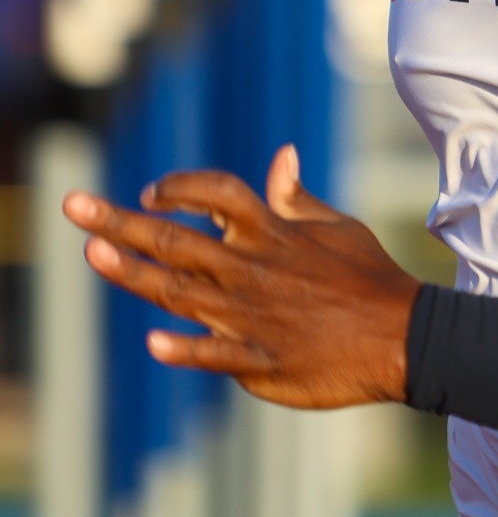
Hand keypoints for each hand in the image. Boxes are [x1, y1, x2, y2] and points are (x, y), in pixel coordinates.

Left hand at [61, 145, 420, 409]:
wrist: (405, 337)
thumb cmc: (370, 278)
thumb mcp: (338, 227)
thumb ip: (298, 198)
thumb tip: (281, 157)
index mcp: (273, 235)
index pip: (216, 195)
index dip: (179, 188)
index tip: (151, 193)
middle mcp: (254, 270)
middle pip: (176, 240)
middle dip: (119, 222)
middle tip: (73, 206)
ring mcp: (253, 316)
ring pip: (180, 293)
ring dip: (132, 272)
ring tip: (92, 253)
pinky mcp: (262, 360)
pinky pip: (216, 354)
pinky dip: (185, 347)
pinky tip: (153, 341)